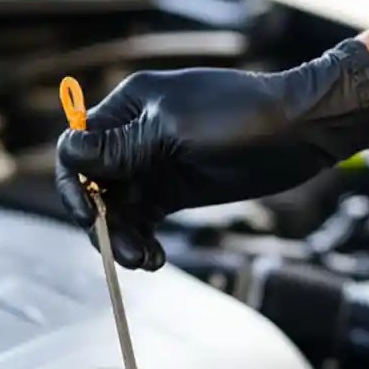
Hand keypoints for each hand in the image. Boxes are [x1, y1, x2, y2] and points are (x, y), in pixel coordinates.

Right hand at [55, 38, 368, 269]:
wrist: (299, 132)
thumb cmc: (241, 118)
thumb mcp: (174, 132)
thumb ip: (121, 147)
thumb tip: (69, 150)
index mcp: (128, 107)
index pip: (77, 149)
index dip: (76, 185)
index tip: (91, 215)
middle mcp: (133, 135)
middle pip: (94, 186)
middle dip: (104, 222)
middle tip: (124, 253)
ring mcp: (152, 165)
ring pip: (118, 209)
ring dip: (125, 238)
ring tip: (146, 261)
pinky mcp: (174, 190)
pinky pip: (144, 220)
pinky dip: (144, 241)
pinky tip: (156, 259)